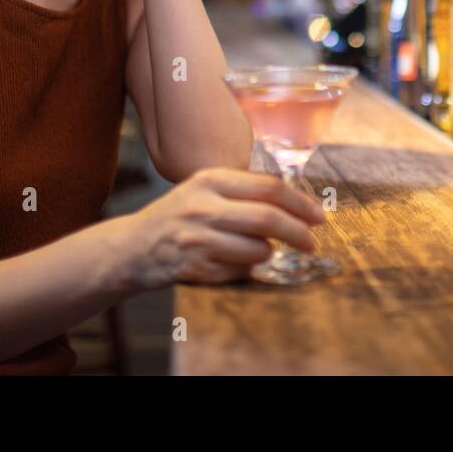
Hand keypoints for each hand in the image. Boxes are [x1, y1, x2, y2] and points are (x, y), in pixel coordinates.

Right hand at [123, 168, 326, 287]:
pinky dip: (248, 268)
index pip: (269, 188)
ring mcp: (197, 240)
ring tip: (262, 249)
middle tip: (312, 242)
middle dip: (299, 232)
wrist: (133, 247)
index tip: (319, 216)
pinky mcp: (195, 269)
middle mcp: (203, 207)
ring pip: (258, 249)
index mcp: (210, 180)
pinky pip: (241, 271)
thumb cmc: (179, 214)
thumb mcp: (205, 189)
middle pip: (268, 218)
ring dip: (270, 252)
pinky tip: (237, 262)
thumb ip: (244, 189)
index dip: (301, 203)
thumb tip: (299, 202)